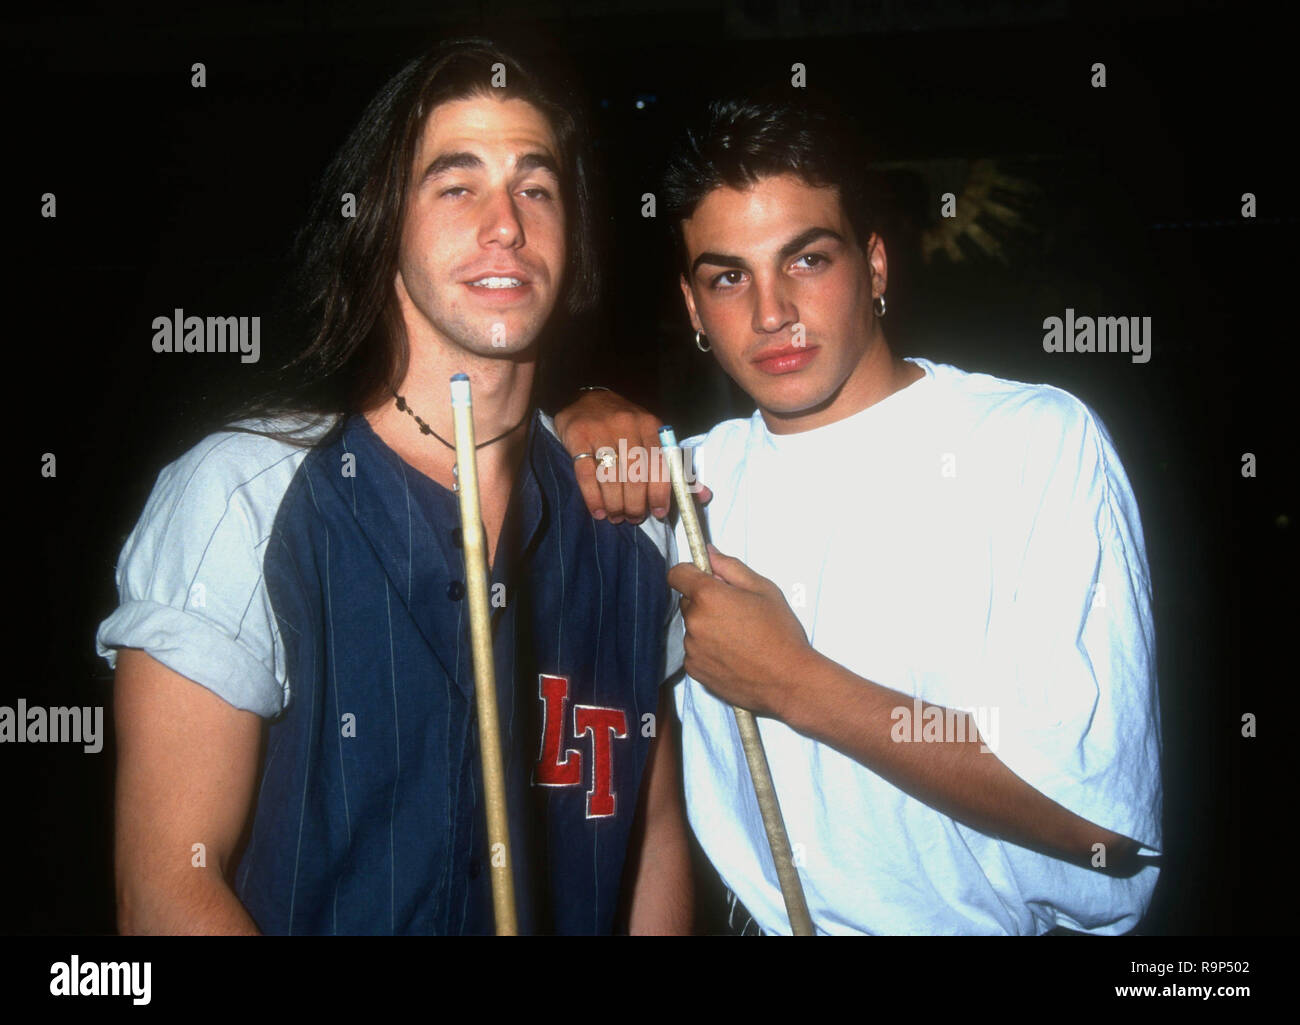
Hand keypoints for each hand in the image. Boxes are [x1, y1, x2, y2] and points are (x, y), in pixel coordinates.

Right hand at [554, 389, 711, 522]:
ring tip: (616, 517)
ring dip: (615, 504)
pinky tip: (598, 511)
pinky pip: (586, 474)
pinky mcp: (578, 437)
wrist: (583, 398)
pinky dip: (593, 498)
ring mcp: (600, 431)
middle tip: (634, 517)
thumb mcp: (651, 436)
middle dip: (636, 503)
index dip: (661, 492)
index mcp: (650, 425)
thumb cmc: (623, 425)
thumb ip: (675, 466)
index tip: (659, 512)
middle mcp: (627, 425)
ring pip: (611, 477)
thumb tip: (703, 496)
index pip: (660, 463)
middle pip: (635, 474)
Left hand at [667, 545, 815, 720]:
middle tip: (736, 613)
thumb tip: (708, 552)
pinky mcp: (694, 670)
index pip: (677, 574)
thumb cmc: (780, 632)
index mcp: (708, 596)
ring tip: (739, 639)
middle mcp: (694, 621)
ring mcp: (692, 648)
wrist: (788, 680)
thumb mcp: (763, 589)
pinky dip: (708, 651)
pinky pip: (696, 651)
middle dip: (706, 602)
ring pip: (693, 628)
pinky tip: (734, 656)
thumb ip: (730, 567)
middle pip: (688, 602)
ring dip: (707, 628)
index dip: (691, 573)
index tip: (707, 579)